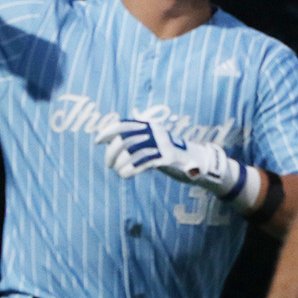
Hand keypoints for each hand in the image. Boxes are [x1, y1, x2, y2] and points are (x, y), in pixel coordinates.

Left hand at [96, 117, 248, 197]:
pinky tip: (125, 175)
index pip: (125, 124)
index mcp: (150, 126)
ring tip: (118, 172)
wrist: (199, 162)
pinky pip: (144, 163)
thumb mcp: (156, 140)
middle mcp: (155, 133)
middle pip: (126, 139)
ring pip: (133, 152)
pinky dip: (131, 169)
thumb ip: (140, 135)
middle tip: (108, 164)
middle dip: (112, 152)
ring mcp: (162, 145)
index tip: (97, 141)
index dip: (109, 131)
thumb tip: (126, 122)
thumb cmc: (172, 153)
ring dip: (121, 163)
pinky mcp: (167, 159)